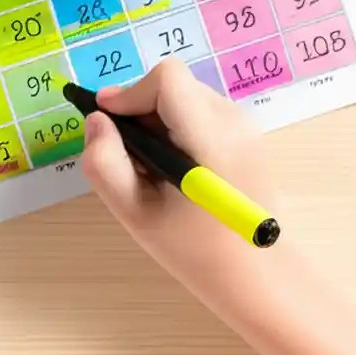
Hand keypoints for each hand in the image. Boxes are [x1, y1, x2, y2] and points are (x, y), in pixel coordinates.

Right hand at [80, 58, 286, 317]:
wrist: (258, 275)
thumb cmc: (195, 251)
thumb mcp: (136, 213)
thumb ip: (105, 163)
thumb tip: (97, 120)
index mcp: (211, 137)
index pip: (167, 79)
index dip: (130, 93)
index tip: (108, 123)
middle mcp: (233, 121)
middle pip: (173, 88)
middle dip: (141, 112)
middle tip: (130, 160)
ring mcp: (246, 126)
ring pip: (184, 99)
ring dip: (157, 123)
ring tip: (153, 172)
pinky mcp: (248, 136)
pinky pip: (200, 114)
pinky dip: (177, 131)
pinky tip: (177, 173)